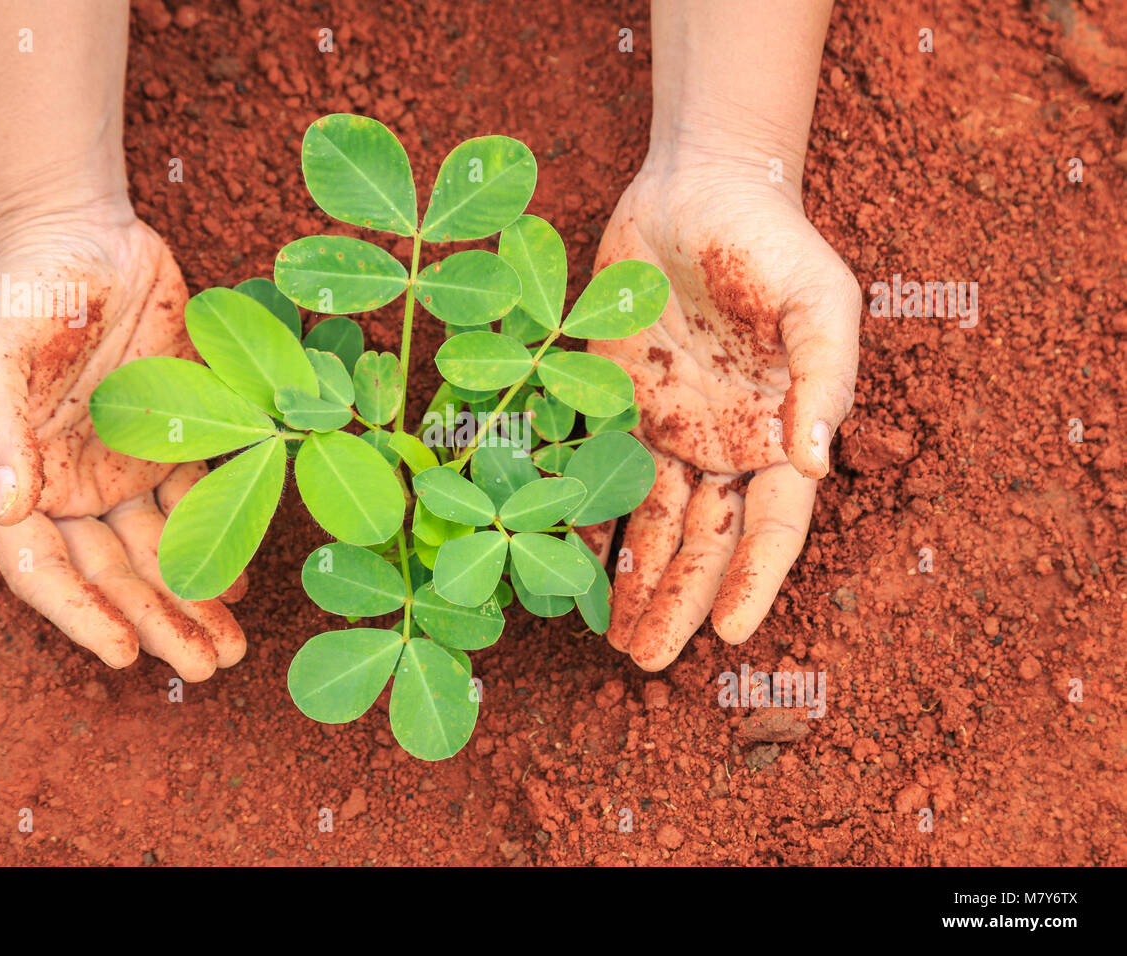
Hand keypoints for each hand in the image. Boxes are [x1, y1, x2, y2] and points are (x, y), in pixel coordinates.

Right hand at [0, 213, 247, 680]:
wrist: (84, 234)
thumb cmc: (23, 290)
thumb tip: (13, 507)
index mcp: (17, 480)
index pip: (45, 568)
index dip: (83, 615)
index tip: (127, 653)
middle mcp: (71, 487)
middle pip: (116, 575)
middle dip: (160, 623)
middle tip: (206, 668)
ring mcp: (124, 467)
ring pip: (163, 550)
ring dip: (196, 598)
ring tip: (232, 647)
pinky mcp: (175, 439)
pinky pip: (200, 501)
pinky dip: (223, 539)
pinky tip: (245, 578)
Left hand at [585, 161, 859, 669]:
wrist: (697, 189)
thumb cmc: (772, 243)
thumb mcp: (819, 300)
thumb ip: (823, 377)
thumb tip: (815, 459)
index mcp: (776, 434)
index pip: (771, 527)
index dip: (754, 581)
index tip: (729, 636)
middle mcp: (720, 446)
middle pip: (701, 542)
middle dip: (676, 601)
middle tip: (646, 662)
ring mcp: (662, 429)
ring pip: (647, 522)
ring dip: (629, 580)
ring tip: (609, 640)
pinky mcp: (609, 403)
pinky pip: (592, 472)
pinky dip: (580, 516)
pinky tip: (559, 563)